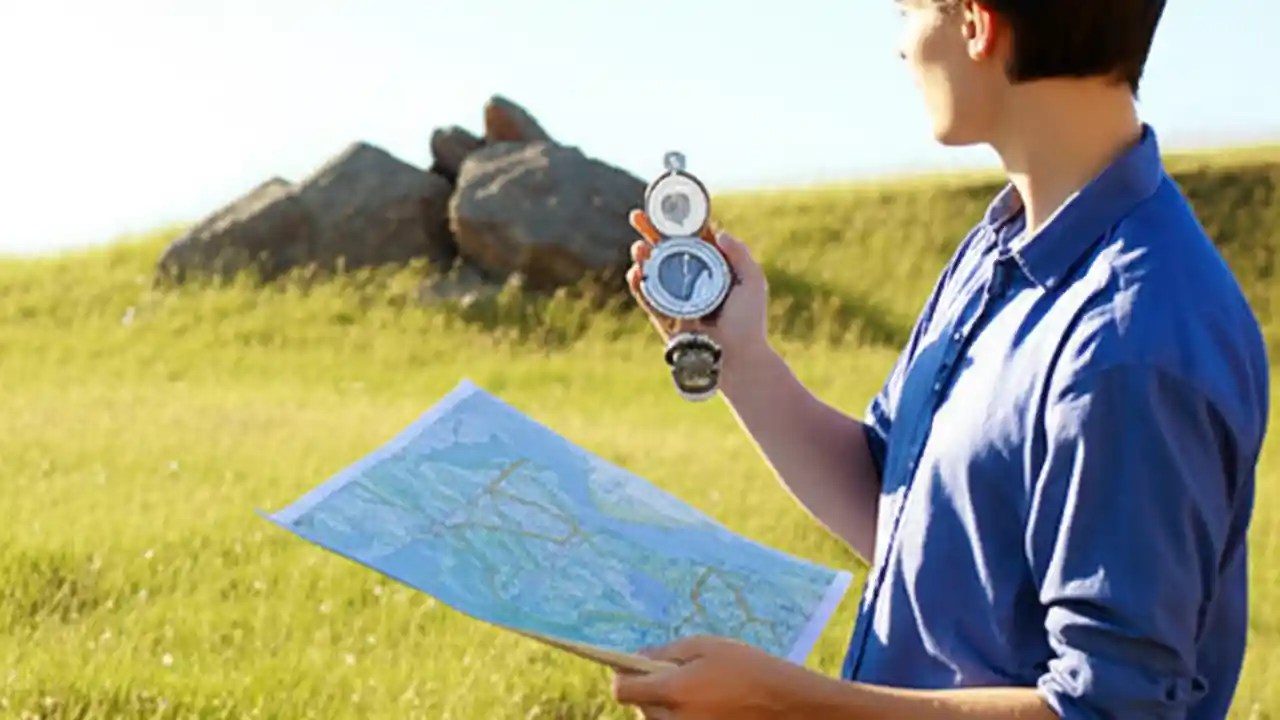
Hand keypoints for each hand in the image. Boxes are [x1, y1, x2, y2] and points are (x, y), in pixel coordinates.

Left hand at [611, 636, 812, 718]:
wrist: (787, 704)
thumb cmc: (748, 667)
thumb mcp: (707, 647)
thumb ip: (665, 652)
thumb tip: (634, 658)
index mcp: (674, 691)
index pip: (623, 691)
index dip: (622, 677)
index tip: (627, 668)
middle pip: (640, 708)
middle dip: (647, 691)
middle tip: (671, 676)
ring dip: (663, 707)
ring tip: (694, 692)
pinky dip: (682, 718)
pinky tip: (704, 706)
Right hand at [624, 211, 770, 373]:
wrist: (738, 359)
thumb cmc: (749, 322)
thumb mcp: (752, 281)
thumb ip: (739, 254)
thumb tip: (718, 231)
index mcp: (713, 270)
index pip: (693, 240)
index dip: (679, 224)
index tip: (667, 208)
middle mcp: (692, 281)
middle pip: (667, 251)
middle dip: (650, 233)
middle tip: (637, 216)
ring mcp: (676, 299)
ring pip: (653, 272)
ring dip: (642, 257)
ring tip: (637, 246)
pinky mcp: (665, 318)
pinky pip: (647, 299)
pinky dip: (638, 285)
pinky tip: (634, 272)